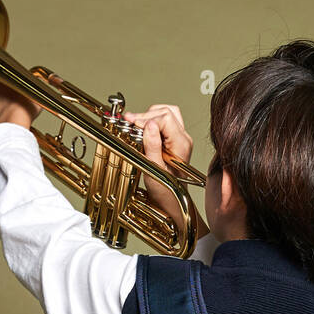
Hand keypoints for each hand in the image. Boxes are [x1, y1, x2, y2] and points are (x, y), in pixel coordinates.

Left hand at [0, 79, 41, 127]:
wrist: (15, 124)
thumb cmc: (25, 109)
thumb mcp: (37, 95)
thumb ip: (36, 87)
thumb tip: (40, 82)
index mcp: (5, 80)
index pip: (8, 82)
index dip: (15, 90)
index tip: (20, 96)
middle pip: (0, 93)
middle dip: (6, 99)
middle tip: (16, 107)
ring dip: (1, 109)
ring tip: (10, 116)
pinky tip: (3, 121)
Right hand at [122, 102, 202, 240]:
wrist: (171, 201)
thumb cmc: (164, 191)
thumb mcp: (154, 170)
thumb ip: (152, 146)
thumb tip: (149, 125)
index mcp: (181, 145)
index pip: (165, 118)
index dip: (146, 119)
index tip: (132, 126)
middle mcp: (183, 139)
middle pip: (166, 112)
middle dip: (146, 115)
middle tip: (130, 124)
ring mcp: (180, 139)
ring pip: (165, 113)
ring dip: (148, 116)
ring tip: (134, 126)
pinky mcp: (173, 140)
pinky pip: (163, 122)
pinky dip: (150, 121)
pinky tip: (140, 129)